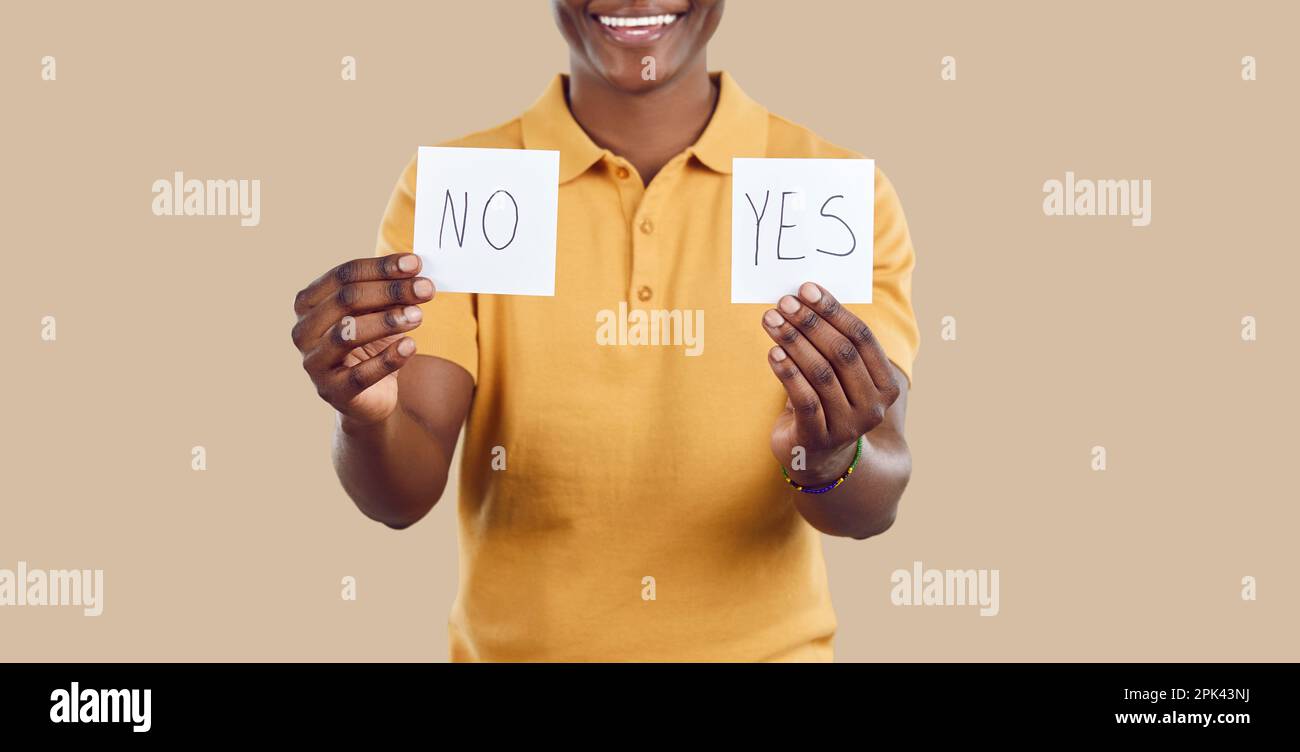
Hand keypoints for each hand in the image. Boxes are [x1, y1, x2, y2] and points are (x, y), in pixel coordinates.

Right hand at [292, 254, 433, 428]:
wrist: (369, 396)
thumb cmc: (371, 345)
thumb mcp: (377, 314)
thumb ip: (389, 292)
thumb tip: (413, 269)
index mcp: (309, 303)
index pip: (344, 275)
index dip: (380, 267)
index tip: (416, 263)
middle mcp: (303, 331)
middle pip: (346, 300)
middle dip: (390, 291)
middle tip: (427, 288)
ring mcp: (313, 363)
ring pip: (347, 334)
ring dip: (387, 321)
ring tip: (418, 315)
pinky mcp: (332, 391)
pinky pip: (361, 374)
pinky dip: (388, 359)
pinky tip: (410, 346)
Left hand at [762, 282, 901, 486]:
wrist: (816, 456)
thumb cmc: (826, 402)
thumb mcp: (837, 374)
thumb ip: (831, 342)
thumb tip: (804, 297)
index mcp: (886, 384)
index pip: (862, 337)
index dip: (834, 310)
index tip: (806, 289)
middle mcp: (873, 406)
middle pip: (842, 353)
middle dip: (810, 323)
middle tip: (783, 302)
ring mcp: (848, 425)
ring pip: (821, 373)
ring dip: (793, 342)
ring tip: (771, 321)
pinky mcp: (819, 438)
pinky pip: (804, 399)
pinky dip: (787, 372)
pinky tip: (772, 353)